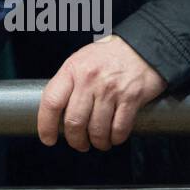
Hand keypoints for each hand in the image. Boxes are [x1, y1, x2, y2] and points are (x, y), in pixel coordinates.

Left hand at [38, 36, 165, 150]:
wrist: (142, 46)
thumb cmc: (108, 55)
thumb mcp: (80, 60)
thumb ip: (69, 82)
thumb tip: (57, 111)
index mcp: (72, 69)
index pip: (51, 101)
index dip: (46, 124)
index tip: (48, 138)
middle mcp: (89, 79)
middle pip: (74, 122)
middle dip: (75, 140)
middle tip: (79, 143)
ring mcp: (110, 90)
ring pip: (97, 130)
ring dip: (98, 142)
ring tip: (99, 142)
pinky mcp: (131, 98)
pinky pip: (119, 129)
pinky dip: (116, 138)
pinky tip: (114, 136)